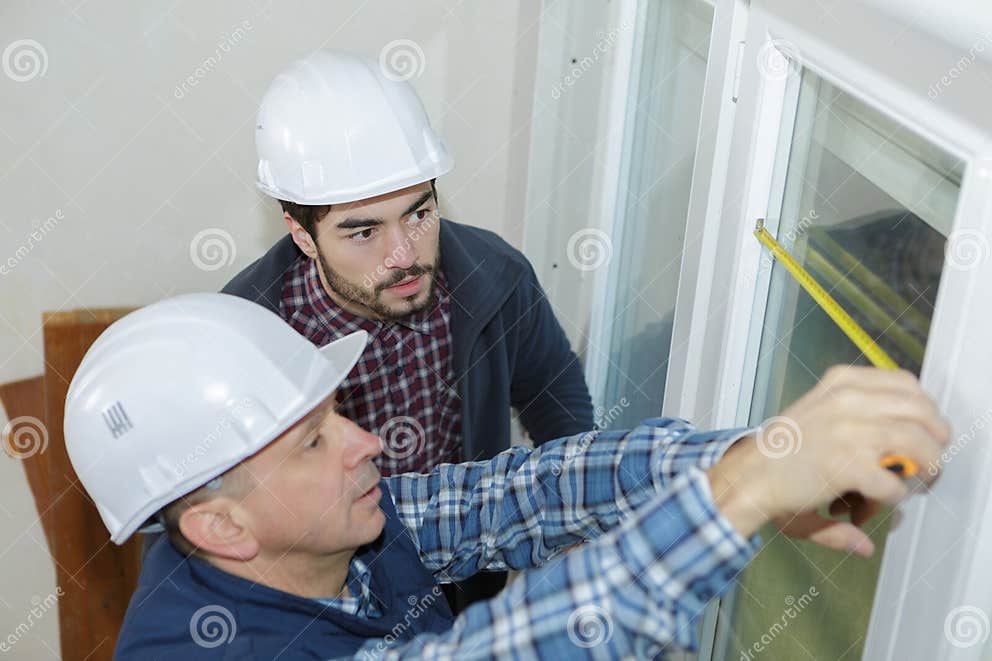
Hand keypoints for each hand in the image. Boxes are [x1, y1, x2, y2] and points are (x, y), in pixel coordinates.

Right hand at [707, 366, 950, 550]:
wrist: (746, 476)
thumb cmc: (780, 454)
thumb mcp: (818, 417)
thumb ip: (859, 423)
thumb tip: (892, 442)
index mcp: (841, 383)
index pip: (907, 384)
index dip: (925, 410)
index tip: (925, 429)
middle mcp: (848, 400)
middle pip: (922, 412)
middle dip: (935, 441)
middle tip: (929, 462)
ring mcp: (849, 431)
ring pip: (919, 446)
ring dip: (925, 470)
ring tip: (910, 483)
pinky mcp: (847, 465)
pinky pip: (894, 483)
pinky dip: (892, 498)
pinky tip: (875, 500)